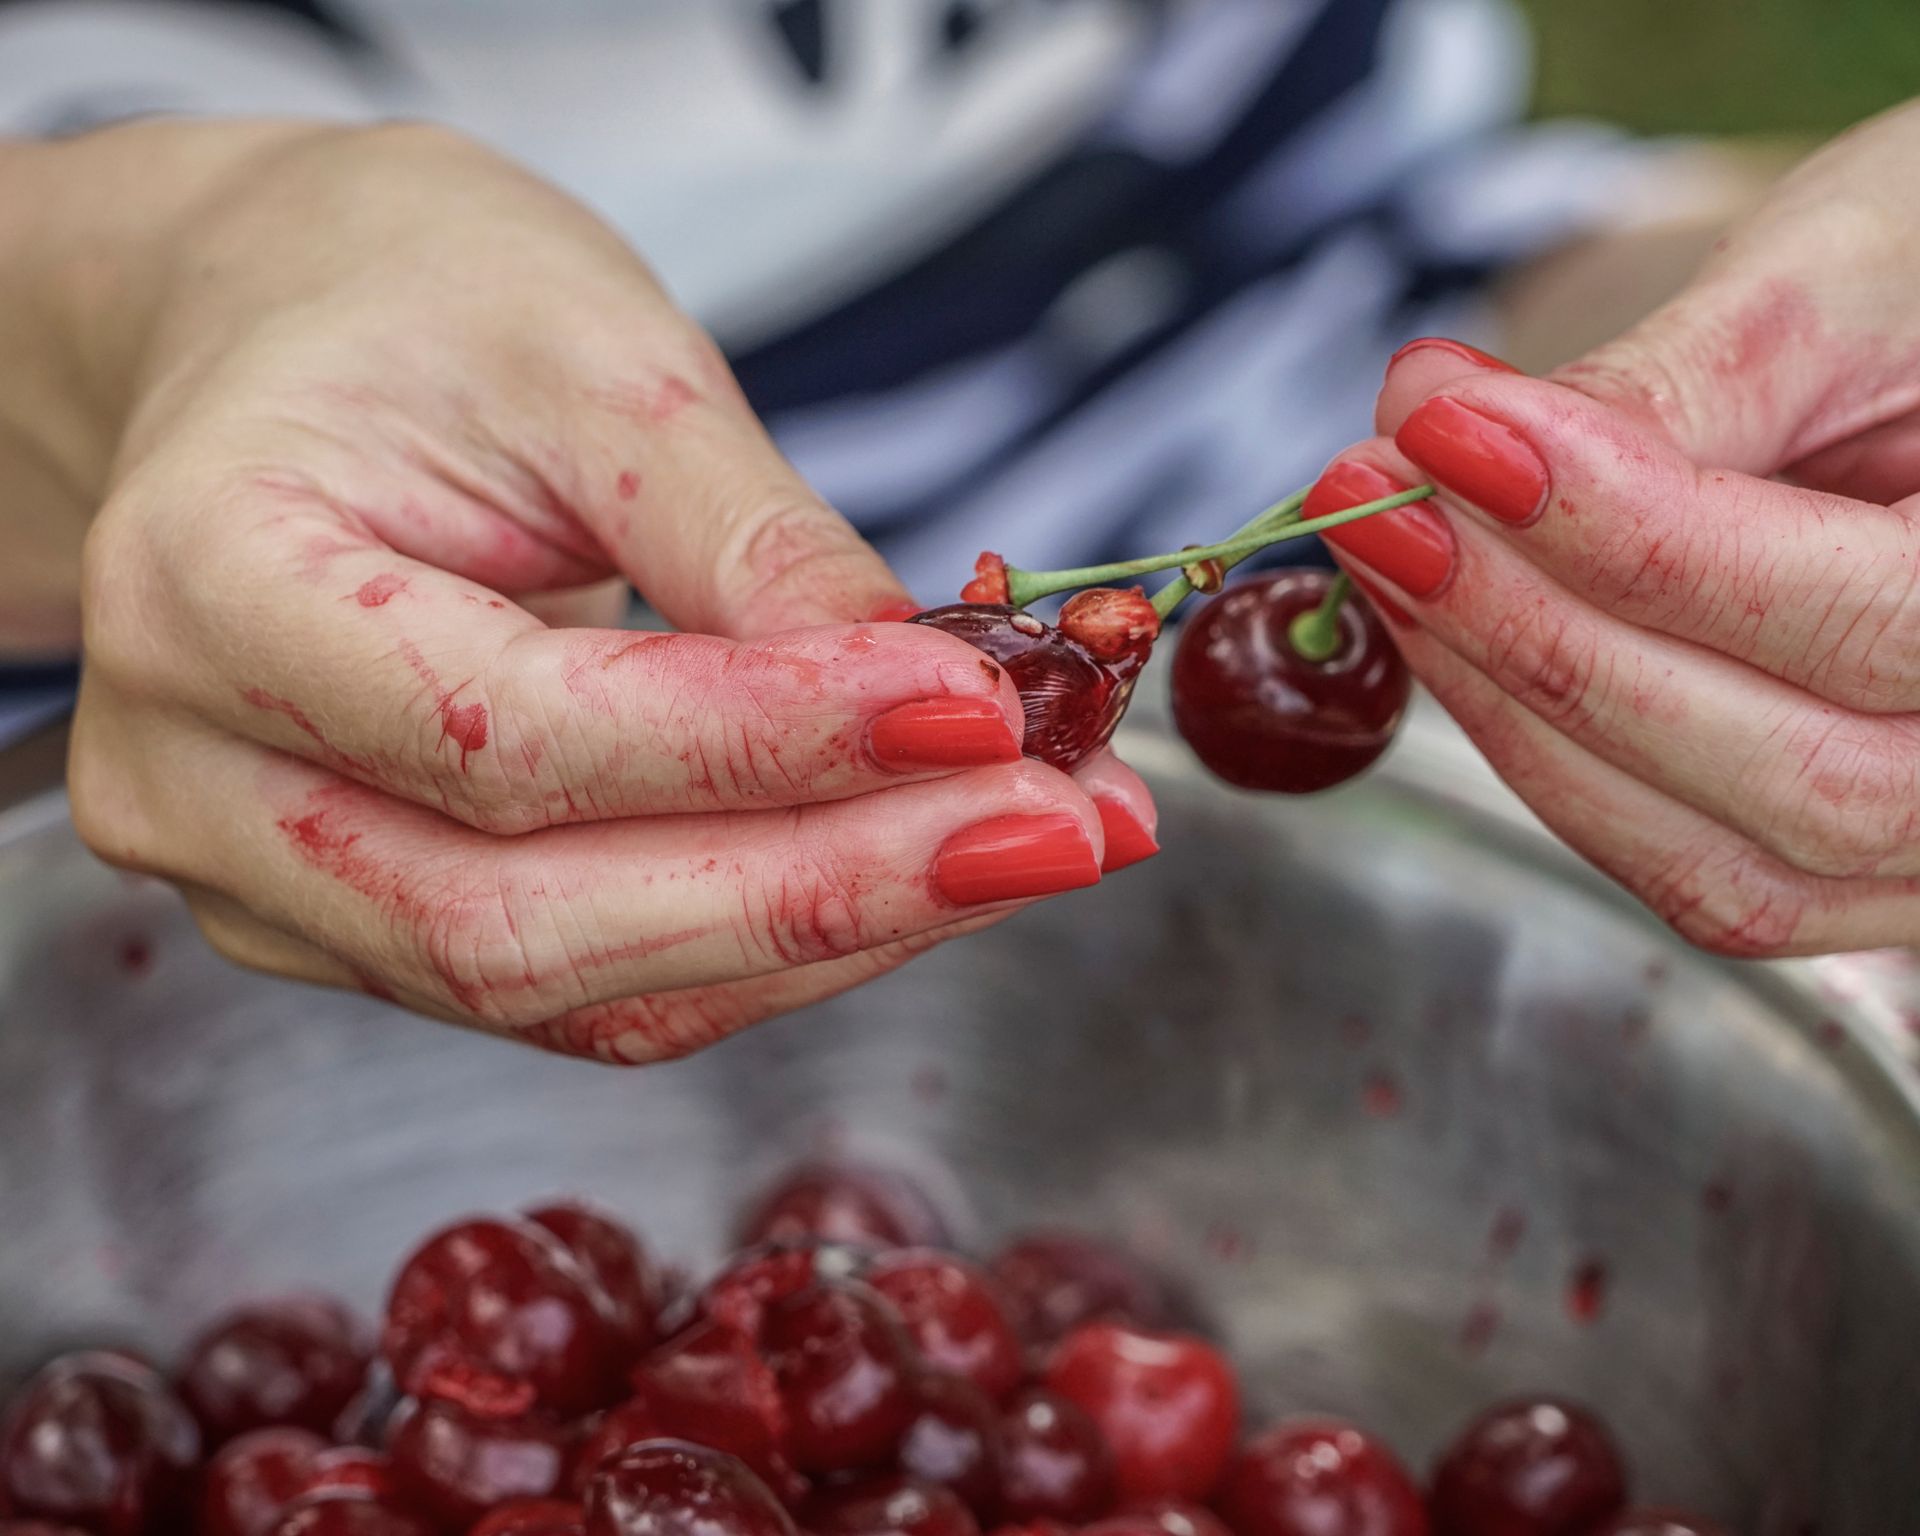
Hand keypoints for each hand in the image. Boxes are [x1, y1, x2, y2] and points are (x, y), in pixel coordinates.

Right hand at [35, 121, 1154, 1056]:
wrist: (281, 341)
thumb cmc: (408, 302)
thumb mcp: (586, 355)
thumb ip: (746, 540)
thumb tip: (936, 696)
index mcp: (206, 591)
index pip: (509, 736)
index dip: (760, 746)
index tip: (974, 708)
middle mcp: (203, 780)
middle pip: (524, 926)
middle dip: (824, 891)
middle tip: (1056, 828)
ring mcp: (272, 879)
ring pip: (567, 987)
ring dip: (827, 934)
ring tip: (1033, 845)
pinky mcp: (365, 918)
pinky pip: (583, 980)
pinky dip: (767, 938)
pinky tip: (918, 869)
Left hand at [1314, 100, 1919, 957]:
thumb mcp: (1853, 289)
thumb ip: (1674, 388)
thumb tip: (1439, 428)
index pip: (1863, 617)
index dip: (1631, 534)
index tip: (1449, 427)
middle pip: (1790, 776)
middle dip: (1542, 634)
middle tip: (1379, 495)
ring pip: (1720, 857)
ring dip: (1516, 709)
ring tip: (1390, 548)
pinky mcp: (1845, 874)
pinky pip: (1689, 864)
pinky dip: (1547, 759)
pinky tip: (1449, 634)